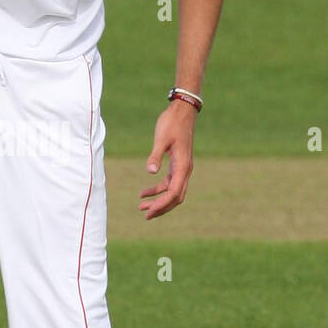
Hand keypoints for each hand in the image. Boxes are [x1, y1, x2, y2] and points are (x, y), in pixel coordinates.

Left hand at [139, 102, 195, 218]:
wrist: (182, 111)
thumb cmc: (172, 123)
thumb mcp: (161, 138)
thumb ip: (155, 155)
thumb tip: (150, 172)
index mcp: (183, 166)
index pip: (174, 193)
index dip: (162, 204)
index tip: (149, 212)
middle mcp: (185, 170)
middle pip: (175, 197)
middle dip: (161, 207)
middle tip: (145, 215)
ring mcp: (182, 168)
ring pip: (172, 191)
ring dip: (158, 200)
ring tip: (141, 206)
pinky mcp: (177, 164)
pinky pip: (169, 182)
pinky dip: (158, 189)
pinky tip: (144, 193)